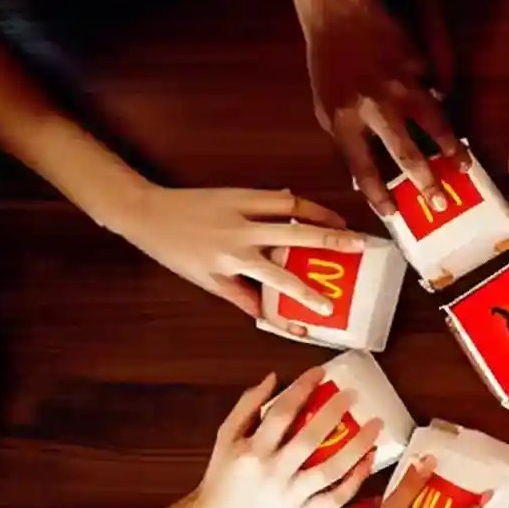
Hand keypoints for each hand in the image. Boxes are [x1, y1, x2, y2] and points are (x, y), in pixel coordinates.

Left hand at [102, 183, 360, 317]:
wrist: (149, 213)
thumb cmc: (176, 252)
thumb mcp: (207, 281)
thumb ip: (240, 295)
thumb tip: (267, 315)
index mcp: (234, 260)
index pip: (280, 280)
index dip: (306, 295)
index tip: (327, 308)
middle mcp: (243, 233)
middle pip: (297, 236)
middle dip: (331, 241)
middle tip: (359, 246)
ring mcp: (243, 208)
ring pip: (292, 208)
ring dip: (321, 214)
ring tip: (343, 224)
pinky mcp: (239, 192)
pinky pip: (275, 196)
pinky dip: (296, 203)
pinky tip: (311, 210)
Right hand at [188, 367, 378, 507]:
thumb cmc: (222, 476)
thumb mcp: (225, 436)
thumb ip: (247, 405)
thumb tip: (274, 376)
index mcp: (253, 450)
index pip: (282, 412)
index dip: (303, 388)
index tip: (320, 372)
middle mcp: (273, 473)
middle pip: (310, 438)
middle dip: (334, 412)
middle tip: (354, 394)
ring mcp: (291, 496)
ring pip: (331, 470)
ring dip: (357, 446)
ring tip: (376, 425)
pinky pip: (335, 498)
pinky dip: (355, 480)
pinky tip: (369, 459)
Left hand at [288, 0, 469, 215]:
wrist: (340, 16)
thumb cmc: (328, 65)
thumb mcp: (325, 108)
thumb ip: (345, 139)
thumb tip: (361, 175)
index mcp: (345, 121)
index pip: (364, 170)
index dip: (380, 197)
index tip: (394, 214)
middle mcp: (375, 108)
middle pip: (406, 155)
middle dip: (427, 182)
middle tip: (441, 201)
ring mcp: (400, 86)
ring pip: (434, 123)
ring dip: (452, 149)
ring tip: (463, 166)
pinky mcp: (418, 67)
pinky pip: (435, 90)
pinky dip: (439, 101)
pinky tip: (444, 110)